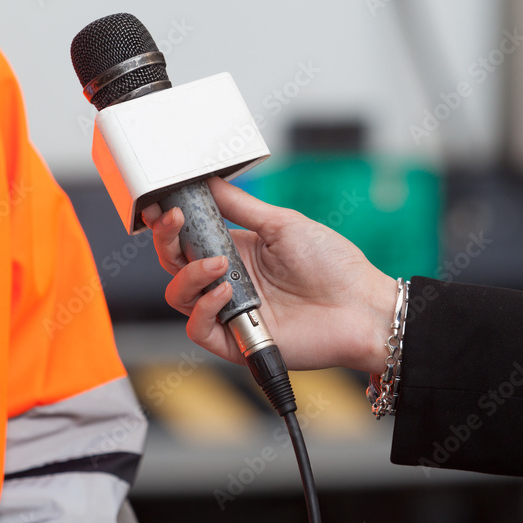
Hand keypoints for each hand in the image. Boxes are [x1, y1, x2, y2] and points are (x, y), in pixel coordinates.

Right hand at [142, 177, 397, 372]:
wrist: (360, 307)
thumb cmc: (333, 265)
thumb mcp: (282, 223)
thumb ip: (239, 205)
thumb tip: (208, 181)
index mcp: (235, 251)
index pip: (187, 238)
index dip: (168, 224)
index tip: (162, 206)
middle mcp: (227, 281)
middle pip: (174, 264)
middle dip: (166, 240)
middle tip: (174, 221)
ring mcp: (230, 311)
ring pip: (179, 295)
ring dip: (190, 274)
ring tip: (219, 264)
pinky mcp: (235, 341)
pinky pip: (198, 328)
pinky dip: (204, 308)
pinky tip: (226, 291)